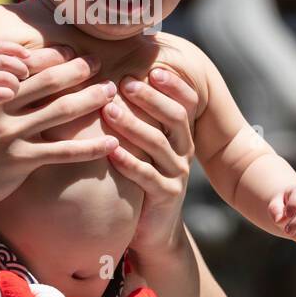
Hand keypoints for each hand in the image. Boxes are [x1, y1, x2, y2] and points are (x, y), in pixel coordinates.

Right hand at [0, 40, 29, 124]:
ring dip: (16, 84)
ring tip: (15, 90)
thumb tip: (28, 55)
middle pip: (4, 61)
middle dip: (20, 67)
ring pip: (5, 77)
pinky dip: (9, 94)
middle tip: (25, 74)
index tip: (28, 55)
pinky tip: (8, 96)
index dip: (16, 49)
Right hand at [0, 45, 118, 216]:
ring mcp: (13, 135)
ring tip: (112, 93)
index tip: (77, 51)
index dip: (56, 57)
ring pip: (61, 112)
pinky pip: (63, 152)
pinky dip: (91, 148)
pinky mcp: (21, 161)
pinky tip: (113, 144)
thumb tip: (21, 85)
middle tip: (100, 63)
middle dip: (78, 70)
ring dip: (91, 100)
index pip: (30, 67)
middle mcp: (5, 109)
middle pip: (50, 82)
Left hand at [100, 67, 199, 256]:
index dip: (173, 85)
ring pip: (157, 144)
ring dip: (133, 125)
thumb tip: (117, 75)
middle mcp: (183, 151)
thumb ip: (139, 116)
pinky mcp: (165, 196)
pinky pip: (147, 176)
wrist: (153, 228)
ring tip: (109, 110)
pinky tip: (111, 151)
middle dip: (150, 98)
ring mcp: (176, 174)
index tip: (153, 68)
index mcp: (181, 134)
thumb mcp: (145, 146)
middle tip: (125, 83)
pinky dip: (128, 162)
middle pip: (174, 118)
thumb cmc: (142, 176)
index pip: (186, 102)